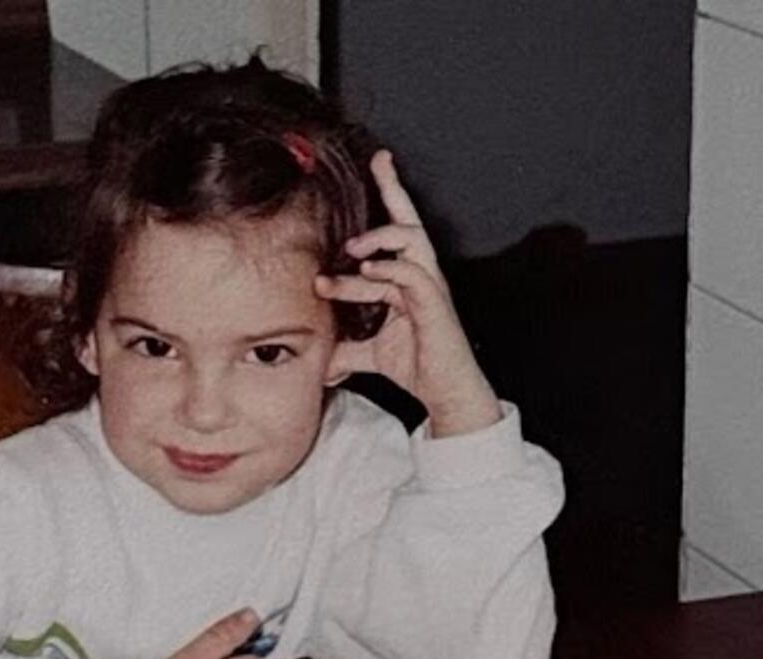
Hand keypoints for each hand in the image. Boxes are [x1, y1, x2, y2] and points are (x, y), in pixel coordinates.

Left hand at [316, 150, 501, 436]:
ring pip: (410, 244)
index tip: (376, 164)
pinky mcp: (435, 308)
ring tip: (349, 251)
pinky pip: (412, 277)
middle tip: (379, 162)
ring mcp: (430, 289)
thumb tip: (317, 358)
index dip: (389, 196)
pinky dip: (388, 271)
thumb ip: (345, 346)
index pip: (397, 231)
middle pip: (410, 221)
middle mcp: (422, 276)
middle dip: (395, 189)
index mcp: (408, 278)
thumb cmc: (417, 365)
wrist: (446, 394)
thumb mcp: (370, 351)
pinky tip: (366, 272)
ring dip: (377, 240)